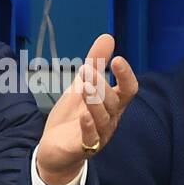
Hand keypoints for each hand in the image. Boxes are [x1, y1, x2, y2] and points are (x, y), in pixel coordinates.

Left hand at [36, 34, 138, 184]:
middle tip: (88, 70)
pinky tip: (83, 116)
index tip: (117, 59)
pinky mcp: (83, 148)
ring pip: (104, 118)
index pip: (128, 89)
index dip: (125, 75)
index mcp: (112, 104)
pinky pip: (91, 139)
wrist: (54, 148)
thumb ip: (95, 63)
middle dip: (102, 85)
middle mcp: (110, 119)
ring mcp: (98, 135)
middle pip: (114, 102)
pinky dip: (88, 127)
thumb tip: (108, 36)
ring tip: (85, 86)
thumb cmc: (73, 117)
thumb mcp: (81, 86)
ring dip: (95, 101)